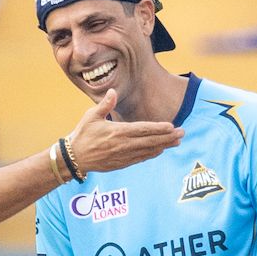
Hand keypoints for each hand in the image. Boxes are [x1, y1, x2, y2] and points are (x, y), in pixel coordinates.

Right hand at [67, 90, 182, 173]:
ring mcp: (123, 156)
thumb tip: (113, 91)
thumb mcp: (91, 116)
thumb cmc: (82, 134)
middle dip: (167, 137)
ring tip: (177, 142)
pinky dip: (152, 154)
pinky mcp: (121, 164)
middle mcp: (122, 145)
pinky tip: (161, 150)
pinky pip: (141, 159)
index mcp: (117, 131)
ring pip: (148, 151)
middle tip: (182, 133)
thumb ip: (105, 104)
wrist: (74, 158)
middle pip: (150, 141)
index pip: (142, 129)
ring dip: (164, 146)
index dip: (158, 128)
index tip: (171, 126)